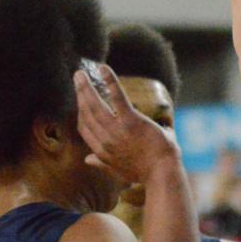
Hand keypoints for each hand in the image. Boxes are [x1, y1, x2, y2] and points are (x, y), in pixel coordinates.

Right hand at [76, 64, 181, 184]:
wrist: (163, 173)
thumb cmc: (144, 171)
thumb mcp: (119, 170)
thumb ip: (102, 163)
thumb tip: (87, 159)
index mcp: (101, 151)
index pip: (84, 127)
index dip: (80, 111)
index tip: (80, 99)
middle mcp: (104, 140)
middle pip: (86, 113)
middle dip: (80, 94)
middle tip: (78, 78)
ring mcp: (117, 130)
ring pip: (95, 105)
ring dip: (86, 87)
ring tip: (81, 73)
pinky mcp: (131, 121)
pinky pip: (117, 97)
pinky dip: (109, 81)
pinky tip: (103, 68)